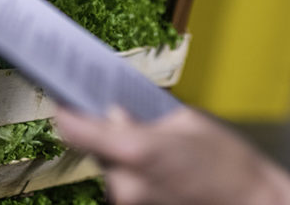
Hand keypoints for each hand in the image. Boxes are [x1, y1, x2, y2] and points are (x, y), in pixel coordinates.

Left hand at [54, 105, 289, 204]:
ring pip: (112, 171)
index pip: (76, 130)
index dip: (65, 113)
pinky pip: (127, 188)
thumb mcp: (187, 122)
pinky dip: (138, 177)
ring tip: (165, 154)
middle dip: (110, 135)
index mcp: (136, 150)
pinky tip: (167, 172)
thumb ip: (142, 118)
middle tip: (138, 123)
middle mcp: (126, 183)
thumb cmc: (229, 164)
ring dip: (126, 159)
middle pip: (97, 150)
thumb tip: (113, 114)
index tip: (60, 101)